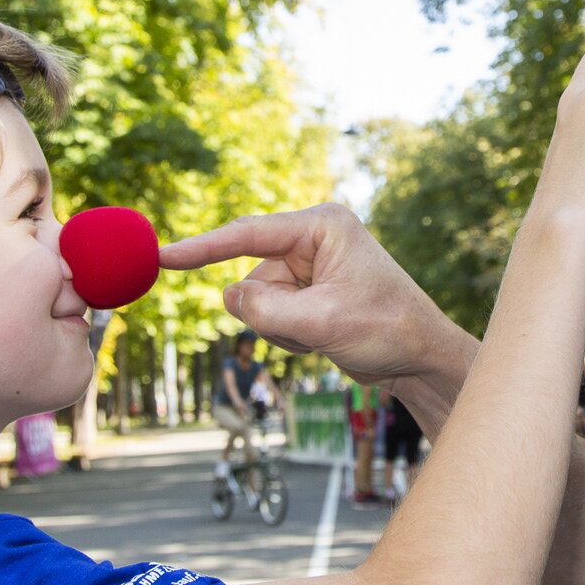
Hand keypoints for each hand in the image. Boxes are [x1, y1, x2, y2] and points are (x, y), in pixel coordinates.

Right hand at [160, 204, 463, 386]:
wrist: (421, 359)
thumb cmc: (387, 330)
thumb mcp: (322, 322)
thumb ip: (265, 310)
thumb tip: (228, 297)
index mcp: (322, 226)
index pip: (248, 234)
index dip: (201, 248)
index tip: (163, 256)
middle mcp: (312, 239)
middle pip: (252, 278)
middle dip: (273, 313)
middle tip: (316, 328)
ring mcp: (309, 267)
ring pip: (258, 303)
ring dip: (282, 329)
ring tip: (326, 334)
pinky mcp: (307, 293)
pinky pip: (271, 316)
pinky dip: (289, 336)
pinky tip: (324, 339)